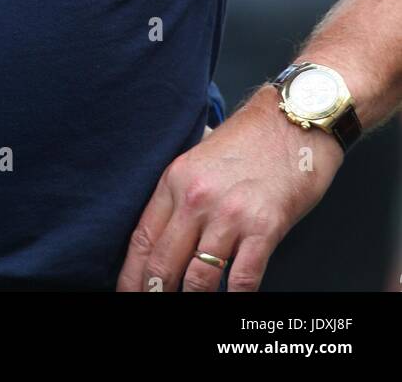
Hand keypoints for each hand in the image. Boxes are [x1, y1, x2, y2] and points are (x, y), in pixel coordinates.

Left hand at [116, 84, 344, 291]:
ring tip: (192, 307)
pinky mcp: (265, 227)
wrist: (296, 118)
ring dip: (193, 300)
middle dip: (156, 293)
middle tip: (154, 307)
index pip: (143, 238)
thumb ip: (184, 194)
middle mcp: (198, 198)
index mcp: (177, 179)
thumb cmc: (253, 139)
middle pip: (163, 263)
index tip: (128, 291)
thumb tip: (168, 236)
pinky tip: (232, 301)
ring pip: (198, 278)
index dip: (132, 274)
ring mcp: (230, 214)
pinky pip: (242, 278)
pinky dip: (235, 298)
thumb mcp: (202, 158)